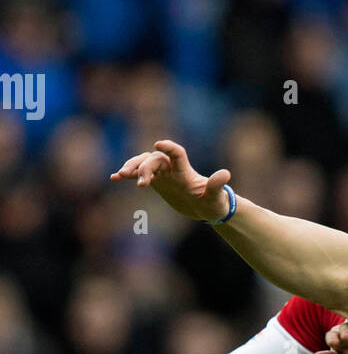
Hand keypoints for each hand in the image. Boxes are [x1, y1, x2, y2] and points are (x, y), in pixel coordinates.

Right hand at [110, 139, 231, 221]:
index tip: (158, 145)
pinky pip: (138, 175)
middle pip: (154, 160)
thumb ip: (217, 185)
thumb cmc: (214, 203)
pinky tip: (114, 178)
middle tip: (138, 181)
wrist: (207, 208)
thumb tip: (226, 174)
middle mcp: (171, 168)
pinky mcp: (156, 181)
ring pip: (143, 163)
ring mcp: (162, 174)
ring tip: (120, 176)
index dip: (168, 147)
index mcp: (185, 170)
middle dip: (145, 167)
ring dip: (132, 167)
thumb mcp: (216, 198)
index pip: (176, 153)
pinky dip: (128, 175)